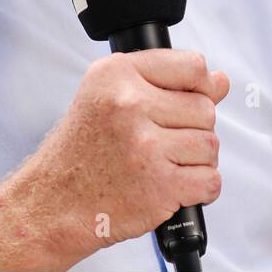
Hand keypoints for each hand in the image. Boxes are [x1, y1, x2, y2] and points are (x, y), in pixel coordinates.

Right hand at [16, 49, 230, 264]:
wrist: (52, 204)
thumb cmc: (81, 151)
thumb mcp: (107, 97)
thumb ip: (164, 82)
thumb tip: (219, 81)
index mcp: (116, 74)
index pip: (192, 66)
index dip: (199, 87)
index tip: (187, 101)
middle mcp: (129, 105)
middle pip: (205, 109)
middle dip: (192, 129)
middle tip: (161, 143)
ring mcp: (145, 146)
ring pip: (210, 145)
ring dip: (195, 161)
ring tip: (162, 165)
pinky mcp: (158, 186)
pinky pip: (210, 181)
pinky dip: (200, 190)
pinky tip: (171, 187)